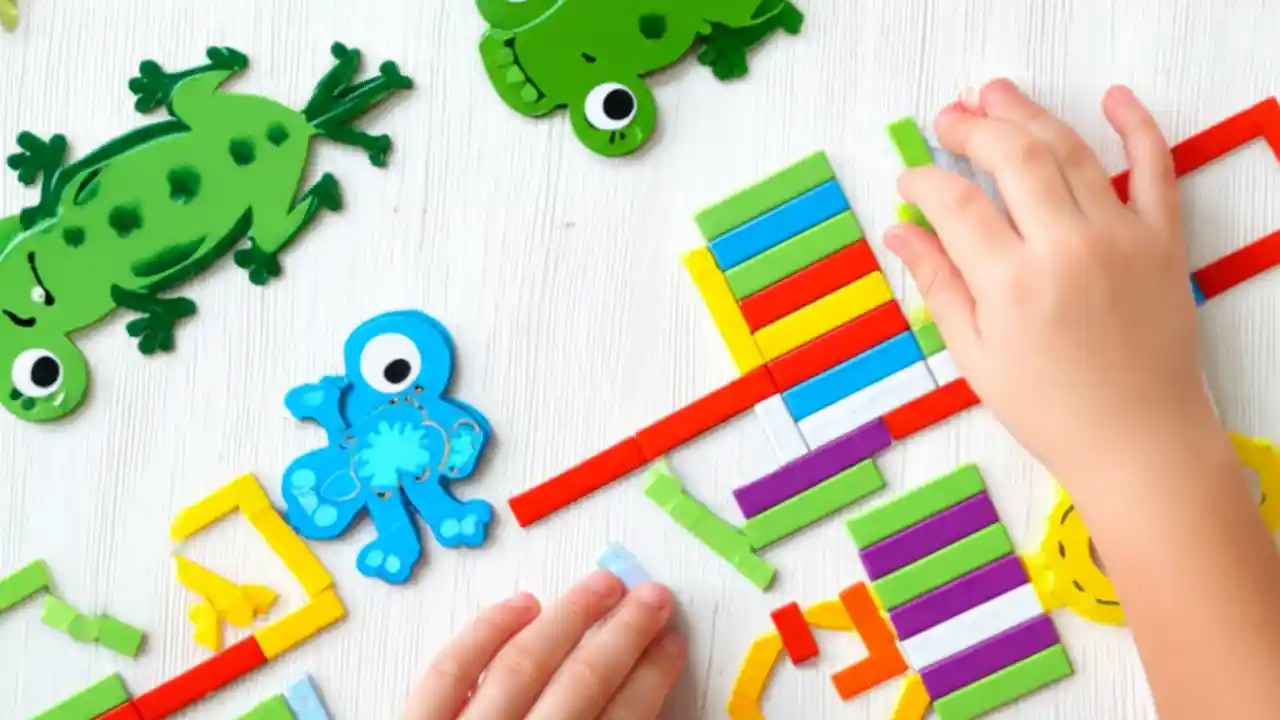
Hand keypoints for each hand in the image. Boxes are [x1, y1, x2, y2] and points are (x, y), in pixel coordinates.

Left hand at [404, 570, 686, 719]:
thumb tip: (636, 693)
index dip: (651, 680)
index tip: (672, 644)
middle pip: (579, 685)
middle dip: (623, 636)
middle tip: (653, 597)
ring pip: (521, 666)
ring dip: (569, 618)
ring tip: (603, 584)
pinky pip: (449, 673)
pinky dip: (486, 633)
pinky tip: (522, 604)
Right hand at [888, 79, 1229, 490]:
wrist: (1141, 442)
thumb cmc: (1052, 410)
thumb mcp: (976, 356)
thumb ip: (940, 285)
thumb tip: (900, 233)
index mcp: (1013, 284)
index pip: (957, 204)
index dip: (925, 181)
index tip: (911, 179)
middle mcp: (1067, 249)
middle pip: (1014, 157)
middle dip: (973, 128)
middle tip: (949, 118)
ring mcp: (1120, 239)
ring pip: (1071, 151)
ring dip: (1029, 114)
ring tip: (997, 95)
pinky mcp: (1161, 242)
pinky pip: (1155, 168)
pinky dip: (1137, 127)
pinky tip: (1113, 98)